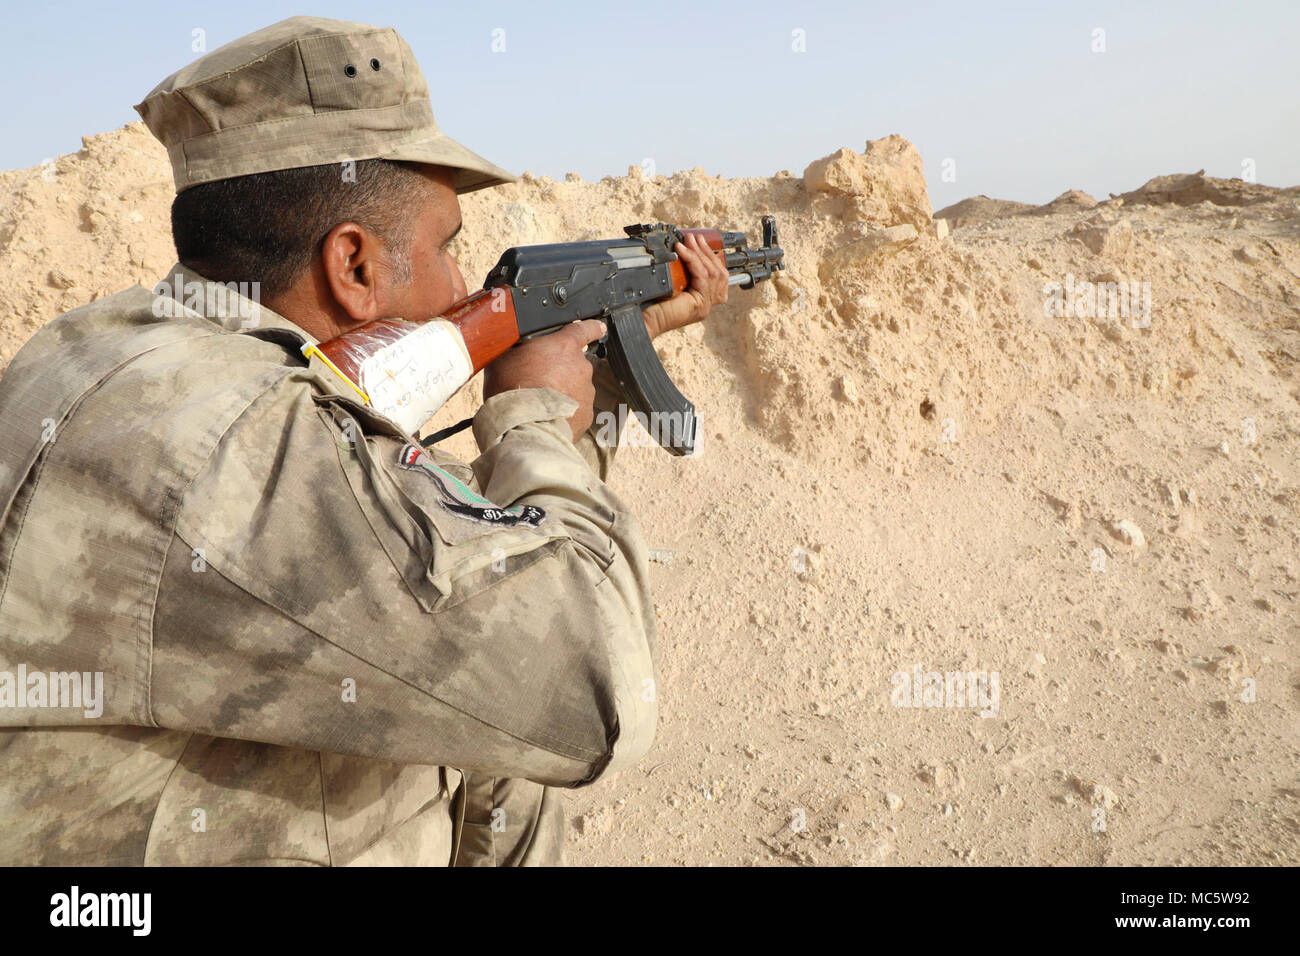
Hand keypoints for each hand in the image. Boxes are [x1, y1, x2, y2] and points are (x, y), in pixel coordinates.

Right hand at [483, 318, 606, 441]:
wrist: (524, 426)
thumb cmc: (513, 389)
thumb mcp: (503, 359)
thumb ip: (516, 349)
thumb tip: (511, 347)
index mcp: (564, 346)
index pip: (584, 329)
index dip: (591, 327)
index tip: (598, 327)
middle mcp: (581, 367)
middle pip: (573, 363)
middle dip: (559, 369)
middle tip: (538, 379)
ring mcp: (587, 392)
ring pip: (575, 387)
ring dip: (562, 391)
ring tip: (540, 402)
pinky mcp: (587, 415)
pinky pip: (576, 409)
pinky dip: (565, 411)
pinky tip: (548, 415)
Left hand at [641, 232, 728, 339]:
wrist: (645, 321)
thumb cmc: (652, 306)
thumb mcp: (671, 284)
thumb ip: (682, 272)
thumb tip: (682, 249)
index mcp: (703, 301)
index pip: (717, 276)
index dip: (711, 257)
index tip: (700, 242)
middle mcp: (707, 305)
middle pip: (718, 273)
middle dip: (707, 252)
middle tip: (696, 237)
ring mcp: (705, 306)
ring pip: (711, 273)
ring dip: (700, 253)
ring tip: (690, 240)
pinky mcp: (699, 304)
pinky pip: (701, 276)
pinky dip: (692, 260)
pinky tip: (682, 250)